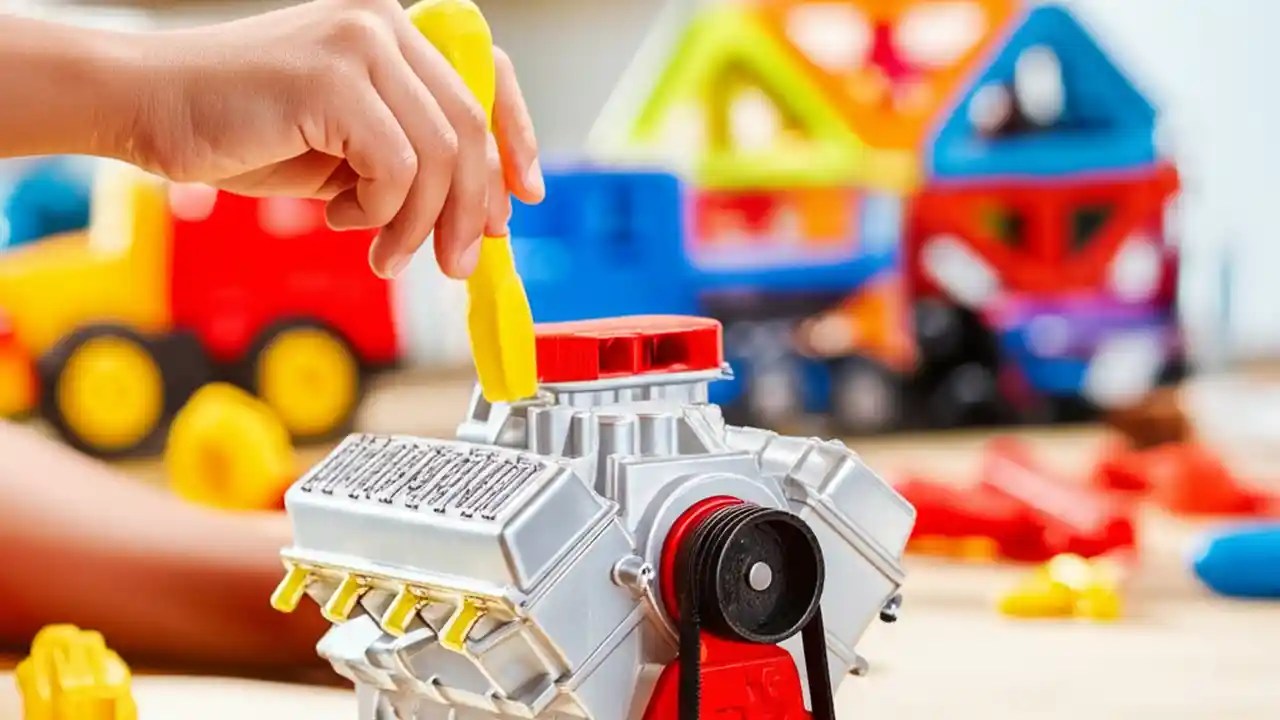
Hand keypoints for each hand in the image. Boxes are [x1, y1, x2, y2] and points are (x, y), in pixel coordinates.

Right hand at [124, 0, 543, 278]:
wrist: (145, 107)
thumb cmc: (241, 131)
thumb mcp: (346, 151)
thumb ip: (408, 165)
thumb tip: (479, 213)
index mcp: (390, 32)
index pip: (485, 74)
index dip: (515, 137)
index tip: (522, 197)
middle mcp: (382, 24)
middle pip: (469, 126)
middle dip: (471, 208)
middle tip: (459, 263)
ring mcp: (358, 43)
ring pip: (438, 155)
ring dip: (419, 224)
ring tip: (386, 256)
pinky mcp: (331, 79)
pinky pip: (395, 167)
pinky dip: (379, 211)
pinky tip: (339, 218)